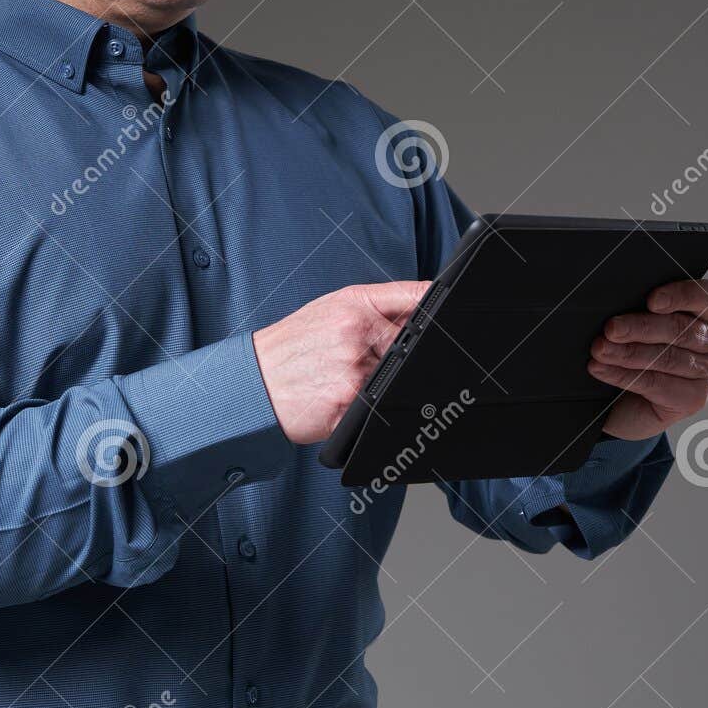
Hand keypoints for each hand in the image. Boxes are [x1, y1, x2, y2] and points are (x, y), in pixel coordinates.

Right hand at [252, 280, 430, 444]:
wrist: (254, 383)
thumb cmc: (291, 347)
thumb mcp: (329, 310)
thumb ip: (377, 307)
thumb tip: (424, 306)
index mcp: (354, 307)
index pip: (414, 298)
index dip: (437, 304)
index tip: (453, 311)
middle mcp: (357, 335)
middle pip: (412, 347)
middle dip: (403, 356)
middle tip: (368, 359)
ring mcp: (354, 372)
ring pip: (396, 380)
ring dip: (382, 384)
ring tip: (344, 379)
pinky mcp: (349, 406)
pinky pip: (379, 408)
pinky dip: (368, 408)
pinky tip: (339, 397)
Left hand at [587, 277, 707, 440]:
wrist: (631, 403)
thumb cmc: (639, 356)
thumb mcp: (642, 327)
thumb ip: (641, 311)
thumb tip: (616, 302)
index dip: (681, 296)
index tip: (651, 301)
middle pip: (679, 329)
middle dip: (639, 328)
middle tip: (610, 329)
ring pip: (665, 357)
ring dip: (627, 353)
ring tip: (600, 350)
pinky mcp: (694, 398)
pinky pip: (654, 383)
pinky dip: (623, 375)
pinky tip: (602, 369)